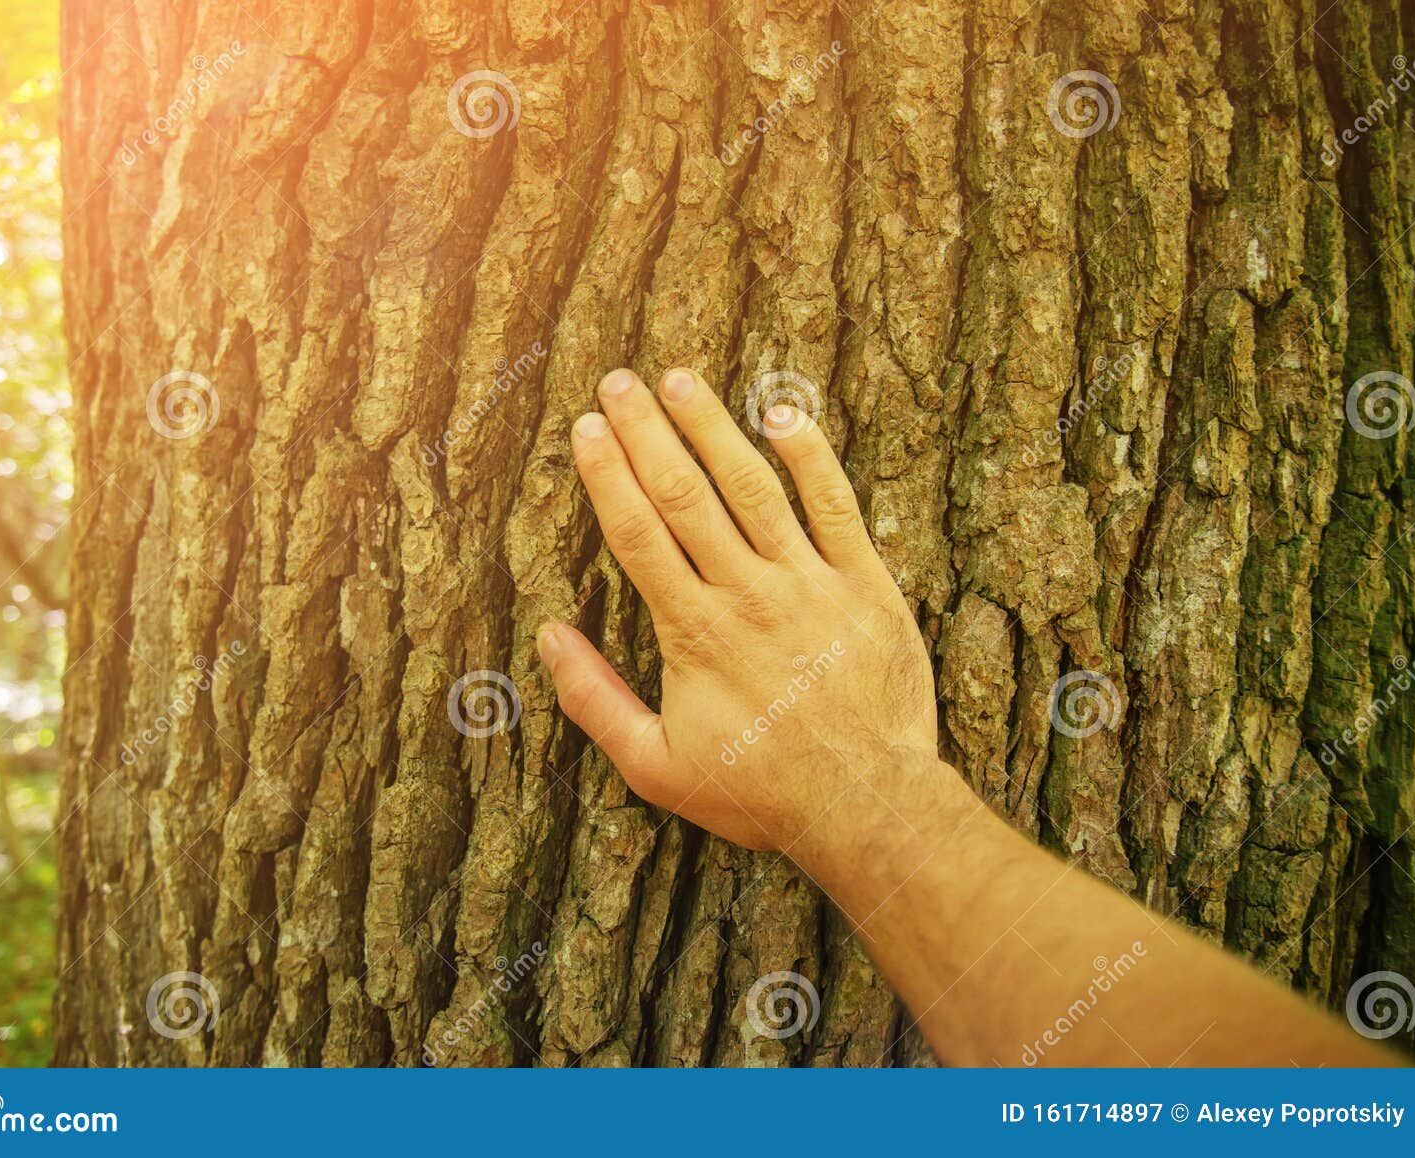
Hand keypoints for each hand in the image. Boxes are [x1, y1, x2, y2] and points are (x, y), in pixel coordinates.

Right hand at [538, 366, 942, 851]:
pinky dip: (811, 457)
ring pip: (753, 486)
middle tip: (618, 382)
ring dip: (713, 427)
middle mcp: (747, 594)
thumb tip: (548, 639)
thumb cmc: (759, 792)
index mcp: (693, 633)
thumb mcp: (656, 766)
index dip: (609, 475)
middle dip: (647, 433)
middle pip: (686, 495)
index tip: (586, 428)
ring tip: (679, 378)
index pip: (639, 533)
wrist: (866, 805)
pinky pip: (836, 506)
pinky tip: (783, 414)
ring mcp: (809, 583)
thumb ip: (596, 701)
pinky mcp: (865, 584)